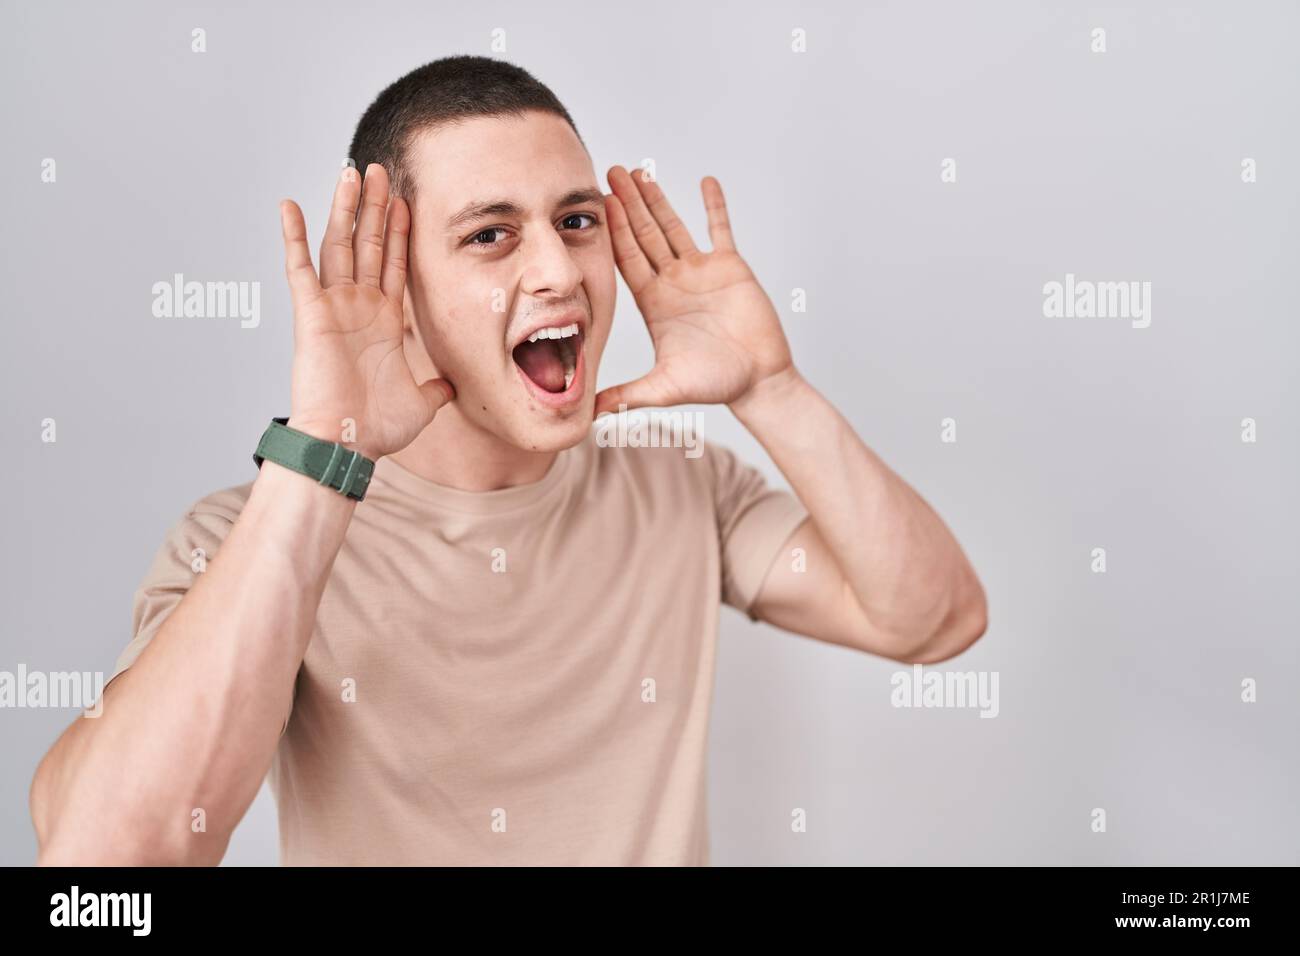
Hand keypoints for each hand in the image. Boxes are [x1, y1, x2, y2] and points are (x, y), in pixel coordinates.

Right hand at [278, 163, 453, 459]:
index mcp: (384, 321)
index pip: (393, 264)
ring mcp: (334, 307)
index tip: (405, 200)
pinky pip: (300, 268)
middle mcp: (358, 307)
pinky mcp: (311, 314)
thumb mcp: (421, 403)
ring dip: (345, 209)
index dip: (399, 232)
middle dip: (375, 207)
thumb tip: (450, 386)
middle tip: (380, 170)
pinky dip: (293, 236)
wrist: (345, 445)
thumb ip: (436, 387)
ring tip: (352, 172)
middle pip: (367, 244)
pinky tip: (290, 206)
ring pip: (339, 245)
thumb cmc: (375, 430)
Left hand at [594, 166, 793, 415]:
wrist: (758, 380)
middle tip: (609, 172)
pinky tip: (705, 182)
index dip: (612, 232)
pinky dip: (714, 206)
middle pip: (643, 235)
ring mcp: (701, 272)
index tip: (598, 205)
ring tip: (640, 172)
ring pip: (673, 227)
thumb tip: (588, 413)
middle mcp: (672, 282)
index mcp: (653, 302)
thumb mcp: (663, 389)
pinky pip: (720, 229)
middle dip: (627, 205)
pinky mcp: (731, 267)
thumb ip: (626, 397)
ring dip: (657, 200)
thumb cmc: (715, 384)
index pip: (626, 259)